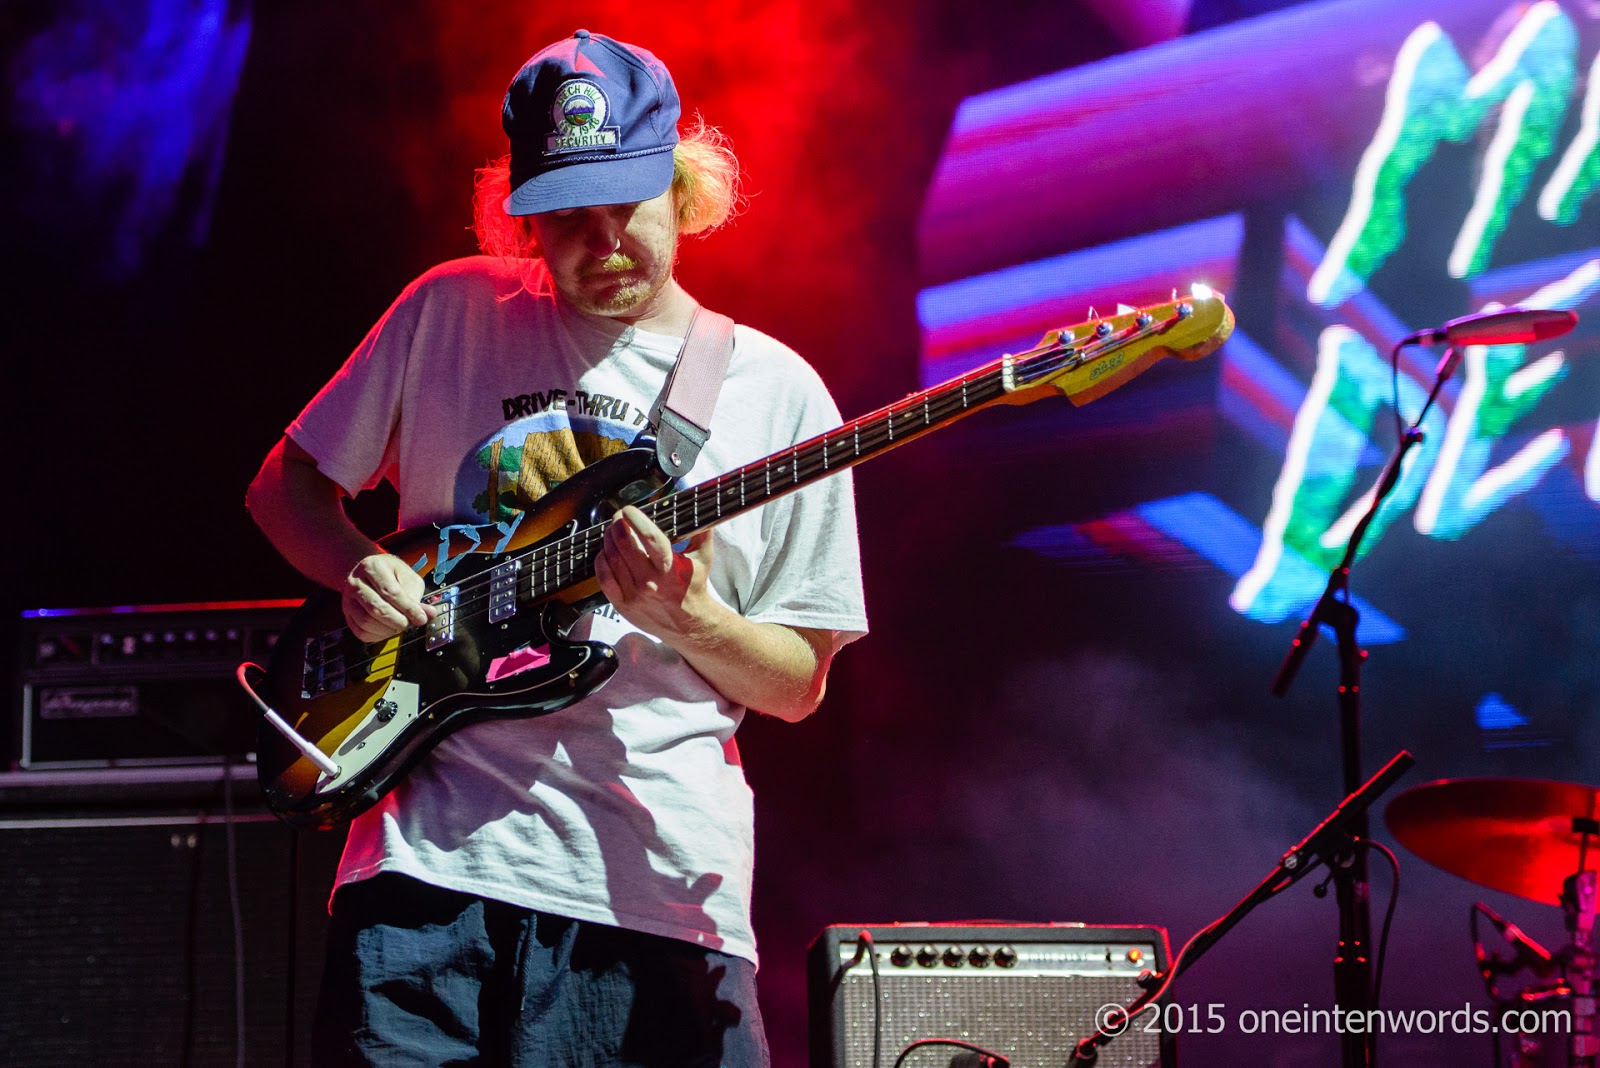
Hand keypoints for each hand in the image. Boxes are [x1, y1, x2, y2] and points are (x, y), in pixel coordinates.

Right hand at [342, 553, 435, 641]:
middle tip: (410, 624)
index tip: (421, 619)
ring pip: (367, 622)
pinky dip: (378, 635)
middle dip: (398, 621)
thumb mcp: (408, 578)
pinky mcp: (347, 614)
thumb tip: (429, 614)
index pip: (390, 592)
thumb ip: (417, 596)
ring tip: (401, 625)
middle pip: (376, 608)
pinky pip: (361, 632)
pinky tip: (389, 629)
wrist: (370, 574)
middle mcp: (355, 582)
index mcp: (372, 567)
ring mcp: (347, 599)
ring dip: (388, 629)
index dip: (407, 608)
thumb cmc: (391, 575)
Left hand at [593, 505, 715, 641]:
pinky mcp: (622, 605)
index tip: (629, 509)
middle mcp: (650, 582)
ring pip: (612, 558)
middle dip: (617, 525)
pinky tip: (605, 553)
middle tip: (618, 517)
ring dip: (608, 540)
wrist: (688, 624)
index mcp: (670, 568)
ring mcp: (634, 594)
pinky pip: (604, 578)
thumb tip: (699, 505)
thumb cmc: (693, 587)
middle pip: (624, 545)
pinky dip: (601, 561)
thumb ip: (701, 531)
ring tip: (612, 531)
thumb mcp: (703, 558)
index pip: (649, 537)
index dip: (636, 519)